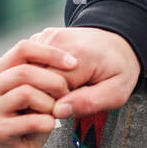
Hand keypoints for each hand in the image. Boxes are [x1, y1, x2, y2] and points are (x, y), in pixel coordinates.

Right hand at [0, 40, 75, 147]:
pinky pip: (30, 120)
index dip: (51, 54)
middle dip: (54, 82)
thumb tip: (69, 64)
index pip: (23, 48)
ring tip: (56, 112)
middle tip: (67, 95)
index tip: (74, 64)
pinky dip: (48, 122)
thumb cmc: (33, 117)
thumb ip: (49, 73)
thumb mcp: (42, 90)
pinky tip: (50, 125)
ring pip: (26, 93)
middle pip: (25, 71)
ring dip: (50, 104)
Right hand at [24, 27, 139, 118]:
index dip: (60, 102)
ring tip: (64, 84)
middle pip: (35, 79)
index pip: (52, 90)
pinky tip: (56, 75)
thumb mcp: (117, 92)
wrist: (119, 41)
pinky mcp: (41, 36)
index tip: (75, 100)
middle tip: (71, 93)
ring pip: (27, 71)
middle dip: (48, 93)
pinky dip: (38, 73)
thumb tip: (58, 111)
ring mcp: (47, 36)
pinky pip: (28, 62)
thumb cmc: (119, 69)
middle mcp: (58, 40)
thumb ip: (89, 103)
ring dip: (40, 83)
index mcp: (79, 55)